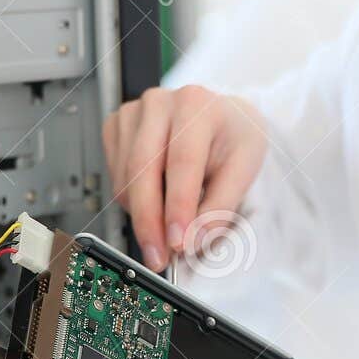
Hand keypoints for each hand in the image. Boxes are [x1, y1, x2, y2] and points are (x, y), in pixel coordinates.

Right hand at [101, 86, 267, 269]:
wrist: (221, 118)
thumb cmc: (232, 138)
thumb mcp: (244, 169)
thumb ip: (220, 207)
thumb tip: (193, 241)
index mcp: (196, 103)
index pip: (182, 161)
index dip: (178, 206)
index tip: (178, 242)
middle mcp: (159, 102)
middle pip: (144, 170)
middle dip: (150, 222)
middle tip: (160, 256)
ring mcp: (133, 113)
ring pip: (125, 178)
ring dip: (142, 215)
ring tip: (166, 230)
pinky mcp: (116, 126)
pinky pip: (115, 175)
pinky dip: (132, 199)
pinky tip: (155, 199)